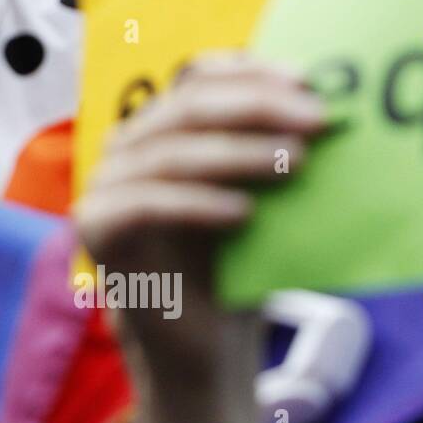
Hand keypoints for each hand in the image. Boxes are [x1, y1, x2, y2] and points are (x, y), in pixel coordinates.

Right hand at [73, 55, 326, 422]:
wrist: (203, 350)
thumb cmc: (237, 270)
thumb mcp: (263, 198)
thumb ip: (276, 154)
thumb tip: (327, 110)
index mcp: (164, 130)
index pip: (196, 78)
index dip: (249, 71)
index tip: (308, 81)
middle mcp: (128, 147)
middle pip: (185, 105)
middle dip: (256, 106)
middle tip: (316, 120)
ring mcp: (105, 185)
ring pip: (168, 151)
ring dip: (237, 152)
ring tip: (294, 163)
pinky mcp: (96, 227)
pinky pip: (145, 204)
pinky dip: (196, 203)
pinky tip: (243, 213)